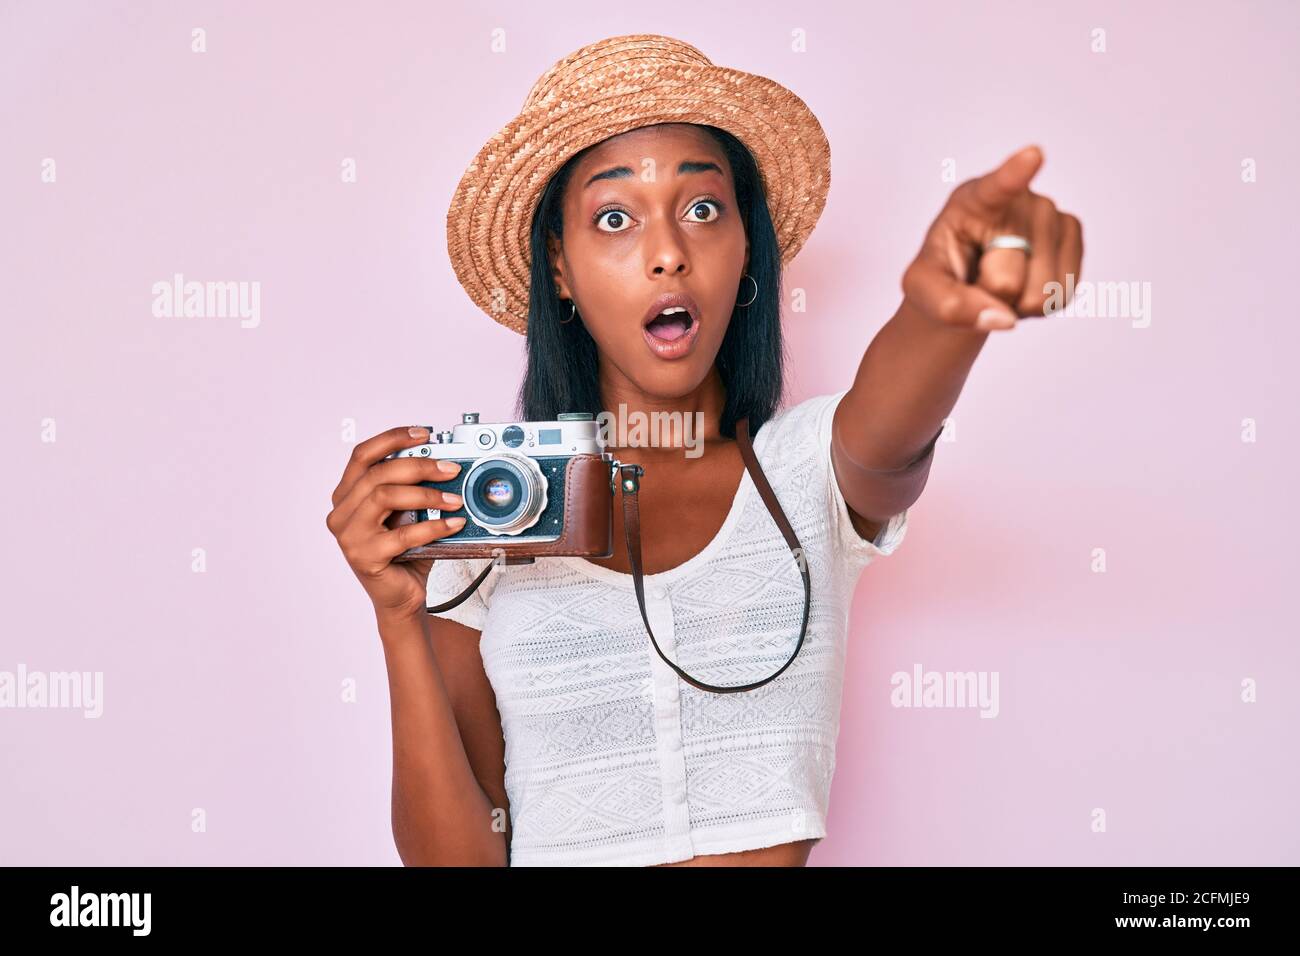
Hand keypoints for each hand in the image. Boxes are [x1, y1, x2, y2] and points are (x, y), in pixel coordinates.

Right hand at [326, 426, 466, 620]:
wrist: (400, 596)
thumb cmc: (405, 552)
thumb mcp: (407, 513)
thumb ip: (412, 489)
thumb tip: (443, 463)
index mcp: (346, 495)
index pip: (363, 455)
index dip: (393, 439)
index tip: (423, 433)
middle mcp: (341, 512)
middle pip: (378, 473)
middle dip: (420, 466)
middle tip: (450, 469)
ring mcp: (349, 535)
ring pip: (385, 496)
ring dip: (426, 494)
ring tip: (454, 499)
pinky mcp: (364, 557)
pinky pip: (403, 533)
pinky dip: (433, 527)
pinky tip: (453, 523)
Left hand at [901, 145, 1083, 331]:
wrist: (967, 280)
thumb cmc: (941, 274)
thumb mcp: (922, 291)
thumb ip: (949, 306)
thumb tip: (1003, 319)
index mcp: (974, 200)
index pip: (997, 187)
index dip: (1015, 174)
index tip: (1033, 155)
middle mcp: (1021, 200)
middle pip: (1007, 280)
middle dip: (990, 296)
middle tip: (979, 277)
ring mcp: (1052, 216)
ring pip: (1041, 293)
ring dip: (1016, 304)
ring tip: (1000, 281)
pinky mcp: (1073, 238)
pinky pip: (1062, 294)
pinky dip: (1039, 306)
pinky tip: (1025, 284)